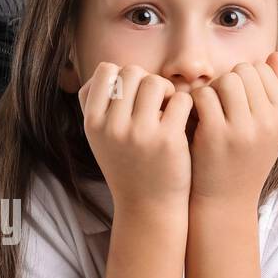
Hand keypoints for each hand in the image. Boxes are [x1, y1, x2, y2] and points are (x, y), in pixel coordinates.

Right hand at [77, 62, 193, 215]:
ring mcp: (139, 133)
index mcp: (92, 123)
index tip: (132, 95)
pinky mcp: (167, 140)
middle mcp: (112, 127)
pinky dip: (185, 105)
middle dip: (146, 81)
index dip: (122, 75)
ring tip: (168, 109)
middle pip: (132, 72)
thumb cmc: (127, 166)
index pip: (105, 71)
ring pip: (155, 82)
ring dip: (167, 91)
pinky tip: (182, 120)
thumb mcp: (102, 139)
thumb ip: (101, 106)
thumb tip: (110, 69)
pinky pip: (180, 99)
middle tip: (155, 102)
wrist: (147, 207)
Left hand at [186, 51, 277, 206]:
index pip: (262, 69)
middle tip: (216, 104)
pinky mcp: (217, 135)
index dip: (242, 79)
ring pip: (224, 80)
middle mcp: (269, 121)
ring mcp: (244, 128)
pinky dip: (194, 102)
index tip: (233, 100)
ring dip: (211, 90)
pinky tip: (194, 118)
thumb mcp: (267, 128)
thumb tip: (274, 55)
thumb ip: (274, 90)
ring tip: (207, 110)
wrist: (225, 201)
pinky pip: (204, 96)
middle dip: (225, 82)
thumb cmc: (243, 159)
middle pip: (243, 71)